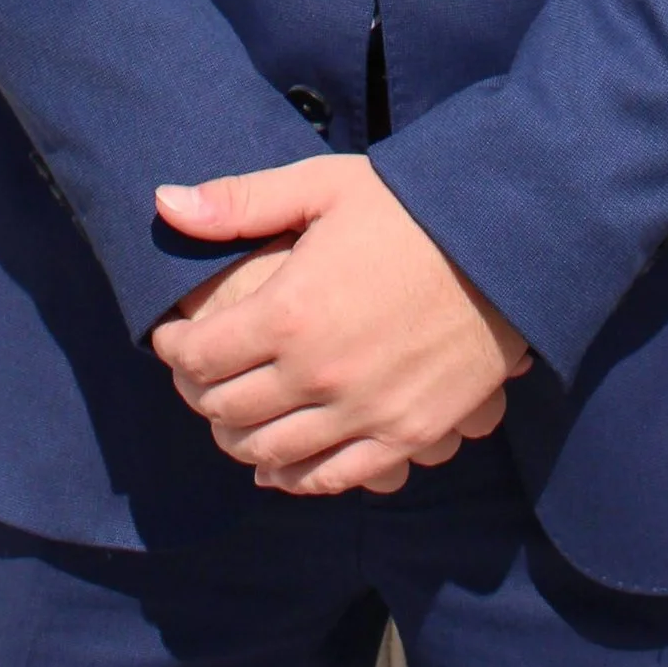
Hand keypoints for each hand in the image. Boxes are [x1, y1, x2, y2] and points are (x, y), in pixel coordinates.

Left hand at [152, 154, 528, 496]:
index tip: (170, 337)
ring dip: (239, 440)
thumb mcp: (322, 187)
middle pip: (226, 410)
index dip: (172, 349)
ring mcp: (363, 413)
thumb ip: (240, 203)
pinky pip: (332, 479)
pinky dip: (295, 479)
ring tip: (234, 416)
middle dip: (198, 394)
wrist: (504, 245)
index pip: (197, 357)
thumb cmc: (408, 208)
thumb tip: (163, 203)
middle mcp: (318, 375)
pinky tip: (281, 466)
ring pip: (270, 454)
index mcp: (289, 312)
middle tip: (199, 376)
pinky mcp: (404, 436)